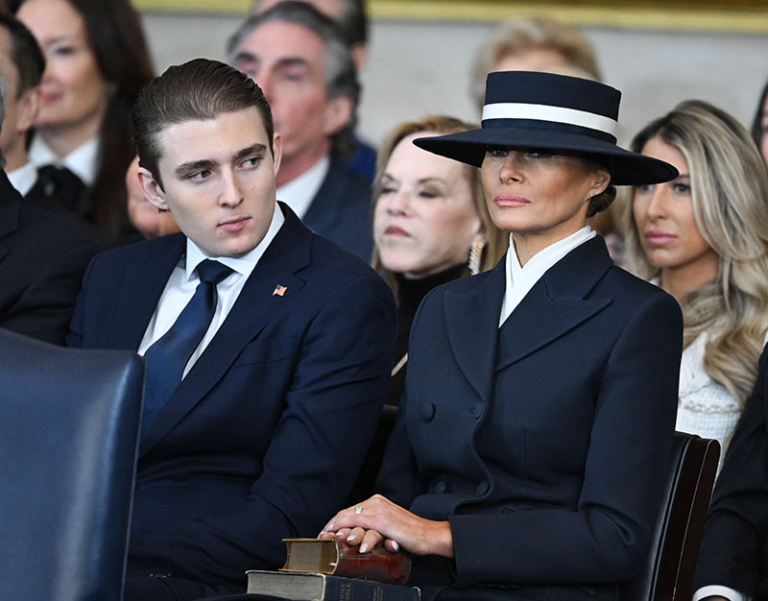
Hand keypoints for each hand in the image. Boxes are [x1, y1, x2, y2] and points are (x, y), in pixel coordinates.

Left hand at [320, 494, 453, 557]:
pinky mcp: (382, 520)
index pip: (350, 510)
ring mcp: (379, 510)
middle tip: (321, 538)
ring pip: (349, 516)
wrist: (429, 534)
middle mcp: (376, 502)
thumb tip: (357, 536)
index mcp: (377, 501)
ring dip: (336, 528)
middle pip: (346, 512)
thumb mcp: (388, 527)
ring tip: (327, 538)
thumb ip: (373, 527)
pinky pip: (359, 522)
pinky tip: (342, 538)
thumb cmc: (411, 534)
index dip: (335, 522)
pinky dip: (347, 529)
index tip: (326, 533)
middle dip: (331, 526)